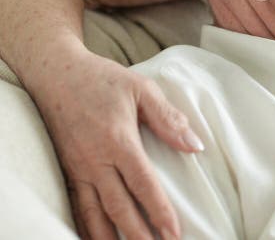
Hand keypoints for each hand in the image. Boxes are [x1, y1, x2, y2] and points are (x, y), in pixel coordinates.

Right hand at [27, 49, 201, 239]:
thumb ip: (168, 118)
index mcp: (118, 141)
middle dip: (139, 234)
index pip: (143, 185)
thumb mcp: (141, 90)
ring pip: (94, 213)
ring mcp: (78, 167)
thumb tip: (195, 144)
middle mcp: (95, 160)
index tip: (174, 232)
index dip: (159, 211)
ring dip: (111, 236)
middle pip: (119, 207)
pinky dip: (85, 226)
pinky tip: (96, 237)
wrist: (56, 74)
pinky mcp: (66, 169)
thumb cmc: (102, 79)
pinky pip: (75, 205)